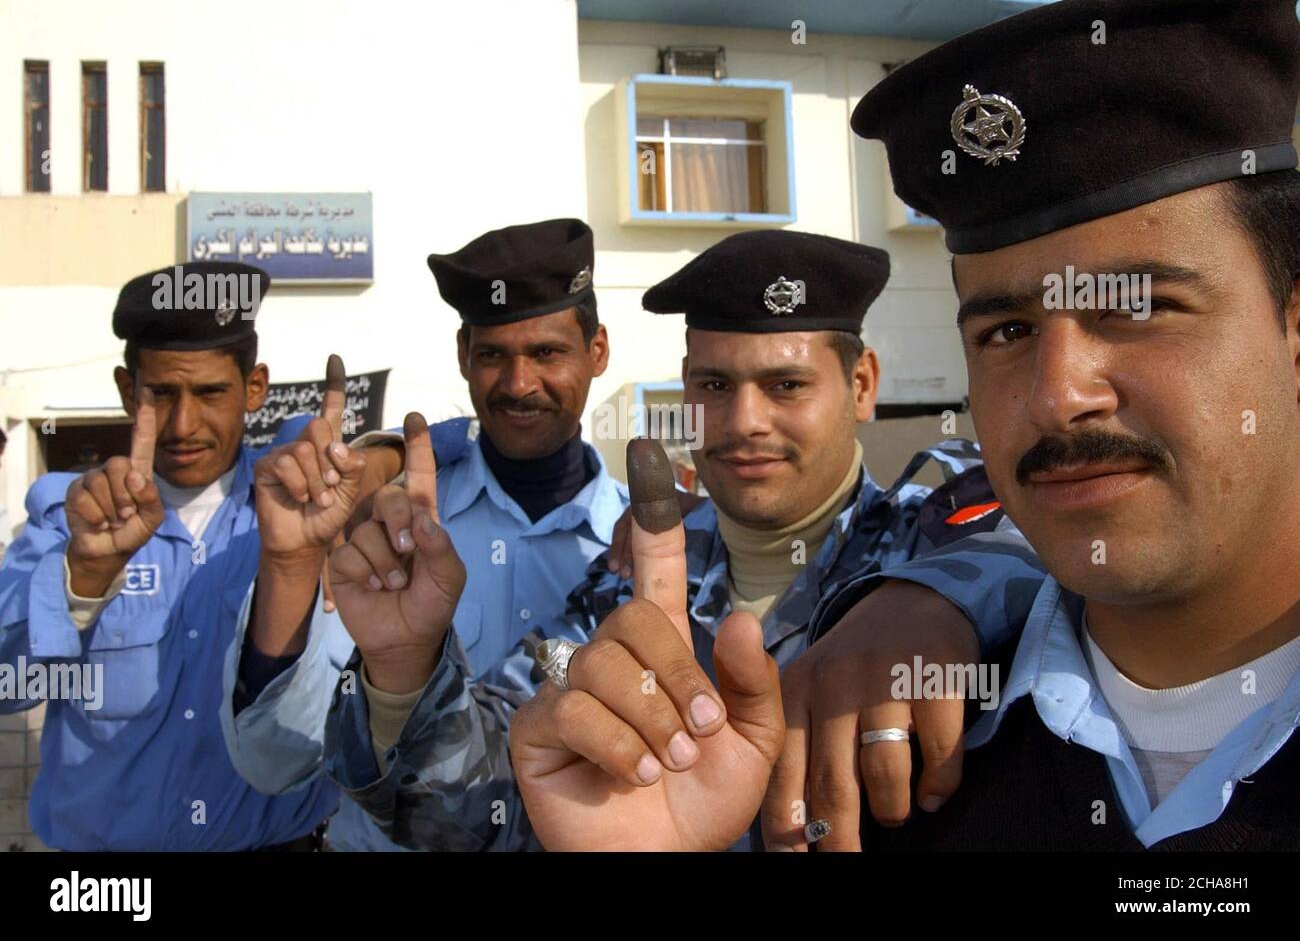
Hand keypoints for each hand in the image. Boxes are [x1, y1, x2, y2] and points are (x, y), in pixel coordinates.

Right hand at [65, 383, 165, 595]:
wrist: (107, 552)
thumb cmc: (132, 531)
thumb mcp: (152, 517)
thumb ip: (151, 497)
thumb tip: (135, 477)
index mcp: (137, 472)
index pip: (142, 439)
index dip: (145, 415)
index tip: (147, 388)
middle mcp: (114, 470)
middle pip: (120, 465)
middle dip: (125, 496)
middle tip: (126, 514)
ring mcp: (92, 479)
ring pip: (102, 483)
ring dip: (111, 509)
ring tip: (113, 519)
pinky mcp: (75, 491)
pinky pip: (87, 499)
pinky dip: (96, 516)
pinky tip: (98, 522)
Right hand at [253, 355, 368, 559]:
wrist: (306, 541)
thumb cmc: (328, 515)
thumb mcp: (350, 490)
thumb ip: (351, 465)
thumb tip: (335, 447)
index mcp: (328, 445)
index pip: (331, 409)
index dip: (334, 384)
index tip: (335, 358)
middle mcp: (305, 444)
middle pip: (317, 427)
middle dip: (329, 460)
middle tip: (332, 485)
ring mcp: (284, 454)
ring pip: (304, 449)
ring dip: (316, 479)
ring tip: (317, 499)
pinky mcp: (267, 466)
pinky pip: (286, 464)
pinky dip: (299, 484)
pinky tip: (299, 497)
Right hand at [328, 413, 465, 693]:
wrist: (404, 640)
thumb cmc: (432, 605)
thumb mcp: (449, 578)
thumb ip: (440, 547)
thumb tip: (421, 519)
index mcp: (422, 521)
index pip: (420, 477)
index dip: (419, 447)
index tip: (415, 417)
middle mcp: (391, 524)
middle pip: (389, 497)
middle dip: (397, 519)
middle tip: (406, 550)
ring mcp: (364, 540)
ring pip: (366, 529)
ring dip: (384, 559)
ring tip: (395, 584)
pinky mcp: (342, 560)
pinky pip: (347, 552)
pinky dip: (364, 571)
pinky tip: (372, 587)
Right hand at [509, 439, 784, 850]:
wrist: (665, 863)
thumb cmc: (702, 803)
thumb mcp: (752, 742)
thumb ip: (753, 682)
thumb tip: (736, 615)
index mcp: (663, 652)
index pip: (653, 569)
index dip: (652, 514)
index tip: (651, 451)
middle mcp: (612, 660)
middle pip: (634, 620)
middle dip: (677, 677)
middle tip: (699, 733)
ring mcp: (570, 691)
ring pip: (604, 665)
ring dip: (651, 721)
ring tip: (665, 763)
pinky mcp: (540, 728)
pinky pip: (576, 709)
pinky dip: (616, 746)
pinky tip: (629, 774)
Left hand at [760, 580, 977, 850]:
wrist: (913, 599)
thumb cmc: (855, 666)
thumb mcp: (811, 690)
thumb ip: (798, 747)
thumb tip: (792, 829)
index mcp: (795, 691)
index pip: (784, 771)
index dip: (787, 825)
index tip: (792, 860)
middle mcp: (836, 685)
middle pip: (834, 782)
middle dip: (836, 837)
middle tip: (842, 864)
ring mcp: (886, 681)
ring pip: (885, 773)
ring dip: (890, 809)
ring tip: (893, 818)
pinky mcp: (935, 679)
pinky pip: (940, 753)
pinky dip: (938, 783)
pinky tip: (933, 795)